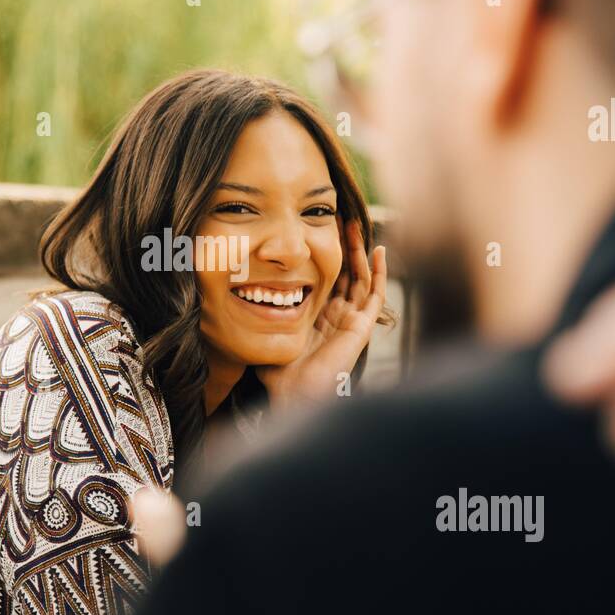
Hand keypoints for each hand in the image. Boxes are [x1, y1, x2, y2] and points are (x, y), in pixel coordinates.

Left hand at [256, 220, 387, 410]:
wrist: (295, 396)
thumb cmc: (278, 374)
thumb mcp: (266, 335)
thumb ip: (258, 317)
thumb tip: (235, 295)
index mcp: (318, 319)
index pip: (326, 280)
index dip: (324, 256)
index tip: (317, 230)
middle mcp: (337, 317)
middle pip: (346, 274)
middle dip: (344, 247)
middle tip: (341, 219)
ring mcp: (352, 322)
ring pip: (361, 279)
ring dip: (360, 251)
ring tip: (356, 225)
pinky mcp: (362, 327)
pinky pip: (375, 294)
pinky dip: (379, 272)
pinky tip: (380, 250)